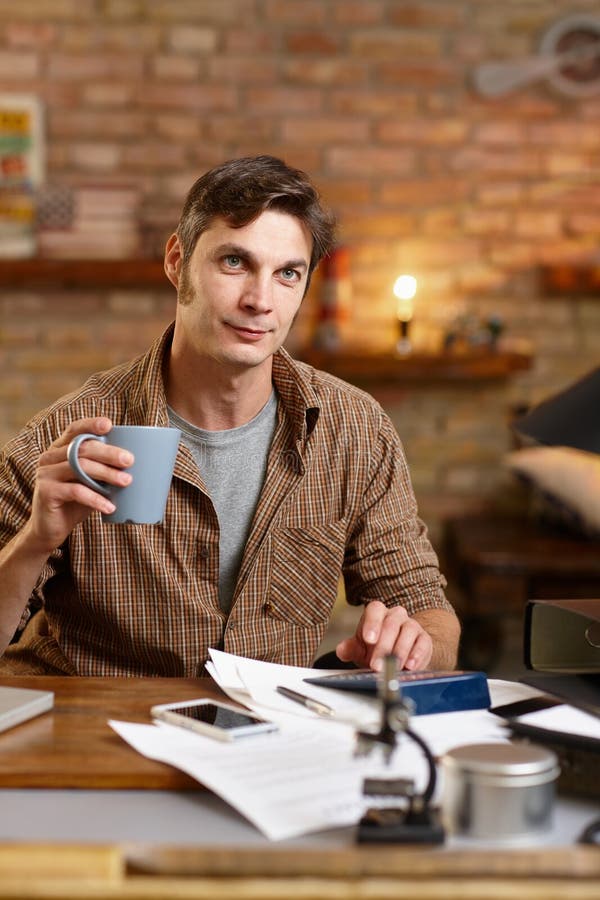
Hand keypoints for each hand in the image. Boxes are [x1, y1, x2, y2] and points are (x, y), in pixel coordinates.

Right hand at [26, 417, 132, 553]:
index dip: (90, 424)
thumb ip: (102, 469)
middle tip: (129, 460)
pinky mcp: (46, 492)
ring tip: (127, 482)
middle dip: (109, 453)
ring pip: (80, 468)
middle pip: (82, 448)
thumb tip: (137, 463)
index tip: (109, 425)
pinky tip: (110, 506)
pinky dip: (96, 498)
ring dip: (107, 474)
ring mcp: (45, 474)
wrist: (51, 529)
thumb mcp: (89, 482)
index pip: (74, 430)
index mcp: (60, 449)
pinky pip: (76, 491)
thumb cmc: (75, 502)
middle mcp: (49, 457)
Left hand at [335, 600, 432, 671]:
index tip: (368, 639)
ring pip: (408, 631)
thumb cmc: (377, 650)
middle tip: (376, 665)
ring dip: (400, 651)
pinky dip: (417, 655)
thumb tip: (341, 650)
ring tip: (393, 666)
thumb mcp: (361, 650)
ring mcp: (411, 625)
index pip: (375, 610)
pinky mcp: (424, 639)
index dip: (372, 623)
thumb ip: (351, 648)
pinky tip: (410, 666)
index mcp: (377, 614)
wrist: (400, 657)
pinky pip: (423, 643)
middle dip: (383, 646)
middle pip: (391, 624)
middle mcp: (396, 615)